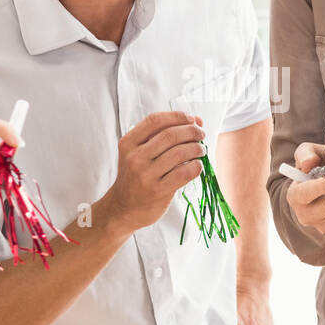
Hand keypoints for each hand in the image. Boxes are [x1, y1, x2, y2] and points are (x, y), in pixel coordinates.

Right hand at [101, 112, 205, 233]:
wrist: (123, 208)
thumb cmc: (135, 177)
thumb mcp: (138, 153)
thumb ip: (161, 136)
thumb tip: (196, 121)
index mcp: (128, 143)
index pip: (155, 120)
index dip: (177, 116)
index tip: (191, 118)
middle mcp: (135, 157)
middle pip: (170, 135)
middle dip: (191, 131)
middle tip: (201, 134)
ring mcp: (146, 175)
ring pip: (179, 153)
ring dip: (196, 148)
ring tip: (200, 150)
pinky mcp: (158, 191)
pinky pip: (184, 173)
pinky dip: (196, 166)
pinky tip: (197, 166)